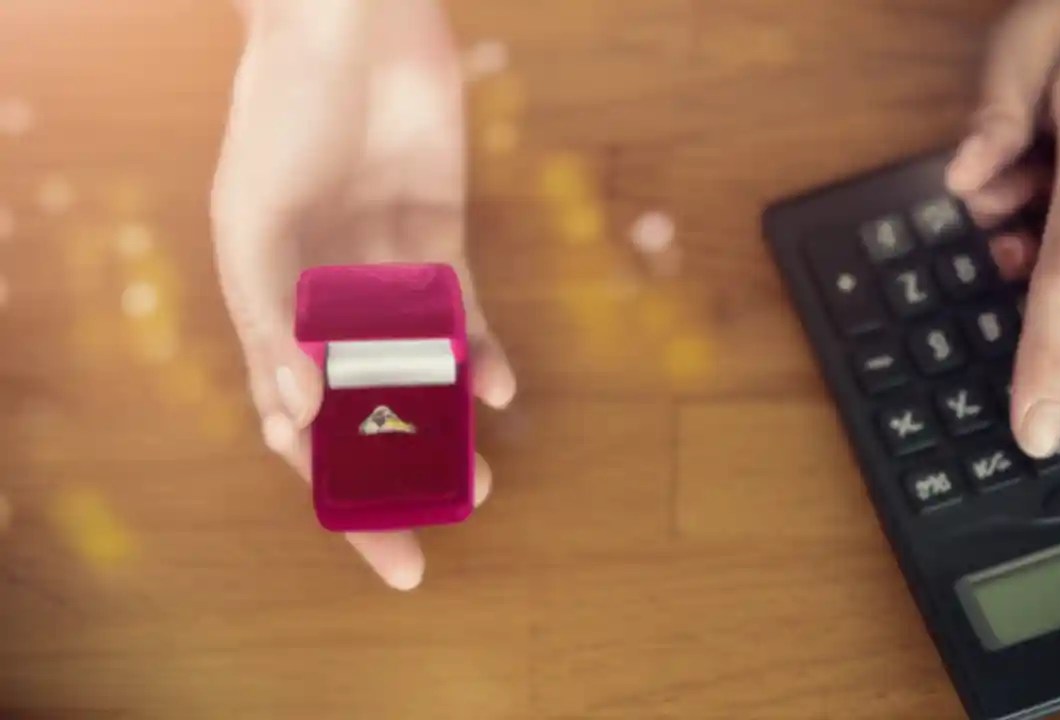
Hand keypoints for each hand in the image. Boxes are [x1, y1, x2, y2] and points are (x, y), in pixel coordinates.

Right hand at [211, 0, 514, 588]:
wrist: (350, 27)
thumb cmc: (283, 114)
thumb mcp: (256, 220)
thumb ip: (273, 317)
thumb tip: (300, 416)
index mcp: (269, 313)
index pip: (302, 431)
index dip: (341, 499)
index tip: (392, 558)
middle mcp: (326, 305)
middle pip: (366, 416)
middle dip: (401, 477)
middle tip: (449, 522)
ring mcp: (385, 276)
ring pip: (420, 377)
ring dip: (447, 428)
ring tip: (482, 479)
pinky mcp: (438, 243)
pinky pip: (461, 315)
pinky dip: (479, 355)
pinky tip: (498, 388)